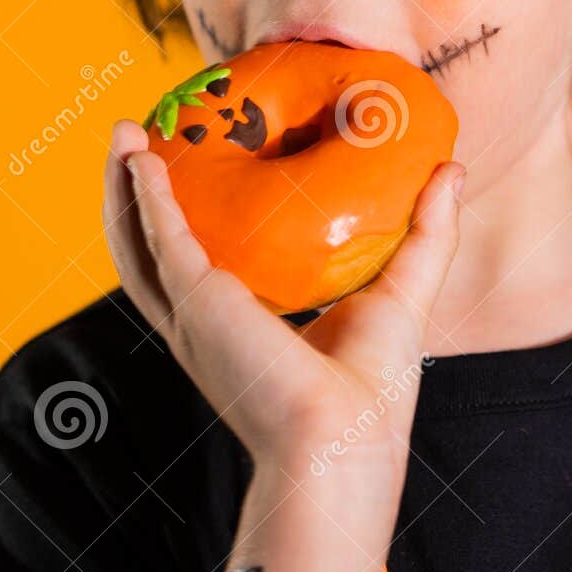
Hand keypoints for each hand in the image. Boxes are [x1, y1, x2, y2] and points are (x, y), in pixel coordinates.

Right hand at [102, 119, 463, 477]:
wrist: (348, 439)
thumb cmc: (375, 388)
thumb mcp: (405, 290)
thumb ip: (427, 229)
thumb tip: (451, 170)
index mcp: (242, 321)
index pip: (200, 258)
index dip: (189, 212)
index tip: (196, 156)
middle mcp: (205, 320)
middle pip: (149, 246)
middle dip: (135, 190)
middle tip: (138, 132)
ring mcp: (194, 315)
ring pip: (136, 243)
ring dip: (122, 185)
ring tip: (121, 132)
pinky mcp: (199, 304)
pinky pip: (162, 240)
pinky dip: (146, 198)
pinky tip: (142, 160)